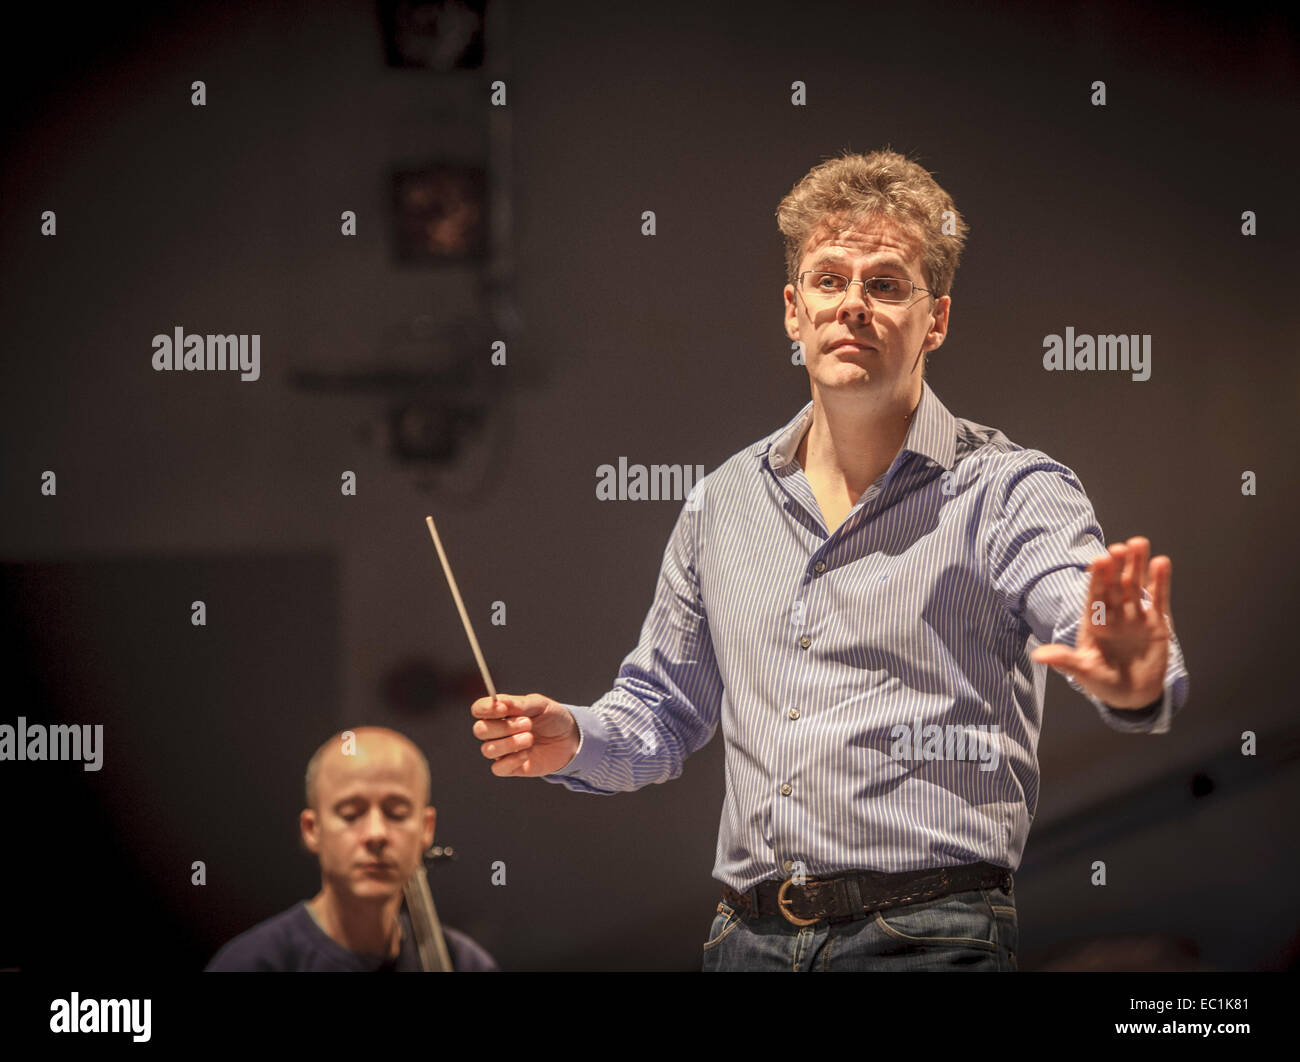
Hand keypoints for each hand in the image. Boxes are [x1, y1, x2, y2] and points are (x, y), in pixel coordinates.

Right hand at [471, 693, 579, 776]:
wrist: (570, 739)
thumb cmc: (552, 718)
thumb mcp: (540, 704)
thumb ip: (519, 703)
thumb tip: (498, 701)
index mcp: (499, 712)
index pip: (478, 709)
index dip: (485, 709)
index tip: (503, 709)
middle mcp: (496, 731)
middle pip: (480, 730)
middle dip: (504, 727)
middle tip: (528, 723)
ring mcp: (502, 750)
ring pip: (488, 750)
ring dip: (510, 743)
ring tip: (530, 738)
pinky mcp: (510, 767)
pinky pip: (498, 768)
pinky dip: (512, 760)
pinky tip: (528, 753)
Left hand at [1032, 536, 1172, 709]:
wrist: (1134, 696)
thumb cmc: (1103, 683)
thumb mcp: (1083, 672)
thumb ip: (1065, 661)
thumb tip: (1038, 656)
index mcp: (1093, 623)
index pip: (1094, 597)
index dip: (1096, 579)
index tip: (1098, 560)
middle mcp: (1113, 615)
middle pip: (1114, 586)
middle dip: (1116, 567)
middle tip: (1119, 547)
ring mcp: (1135, 617)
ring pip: (1135, 586)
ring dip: (1137, 565)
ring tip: (1139, 543)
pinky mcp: (1156, 623)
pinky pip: (1158, 599)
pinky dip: (1160, 582)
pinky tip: (1161, 562)